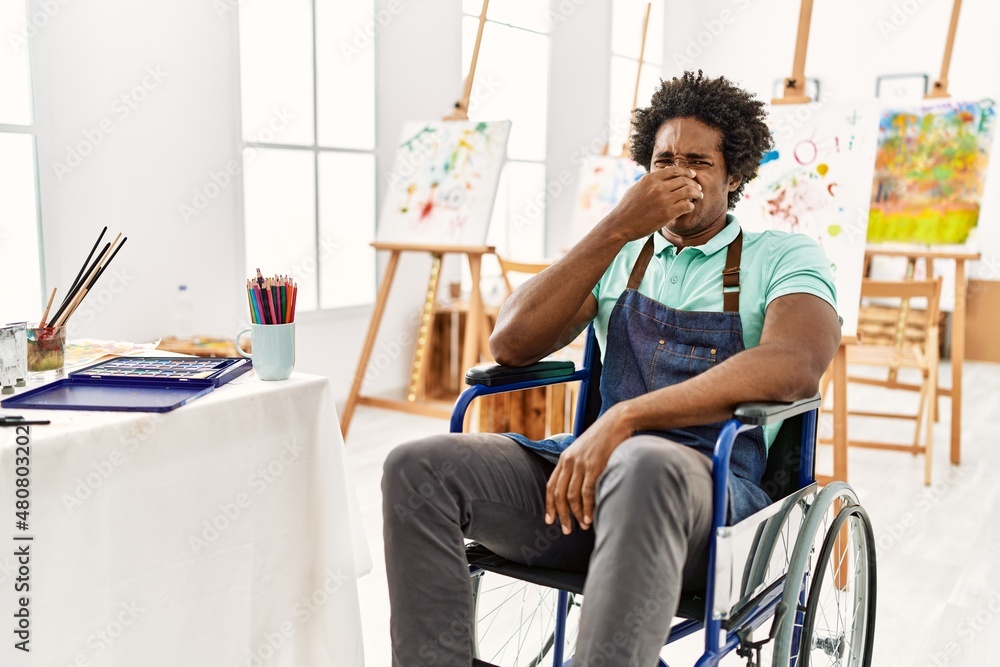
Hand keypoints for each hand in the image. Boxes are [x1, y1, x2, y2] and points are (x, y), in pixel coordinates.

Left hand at [545, 405, 633, 533]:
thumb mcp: (584, 450)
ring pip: (572, 496)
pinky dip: (587, 508)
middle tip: (566, 530)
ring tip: (582, 526)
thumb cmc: (603, 438)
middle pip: (559, 494)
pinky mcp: (594, 466)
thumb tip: (577, 487)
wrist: (617, 422)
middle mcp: (569, 462)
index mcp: (564, 458)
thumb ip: (577, 466)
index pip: (551, 486)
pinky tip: (590, 518)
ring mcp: (581, 464)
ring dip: (576, 514)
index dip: (549, 505)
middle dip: (562, 515)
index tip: (550, 520)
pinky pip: (587, 492)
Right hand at [602, 166, 702, 242]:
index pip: (675, 170)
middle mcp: (658, 187)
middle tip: (698, 188)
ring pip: (689, 191)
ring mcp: (663, 200)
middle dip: (694, 183)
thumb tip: (661, 174)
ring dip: (696, 193)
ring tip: (699, 196)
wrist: (620, 224)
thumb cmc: (626, 208)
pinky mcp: (667, 213)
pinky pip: (687, 205)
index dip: (687, 171)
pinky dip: (691, 206)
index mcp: (650, 178)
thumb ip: (649, 181)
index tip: (692, 175)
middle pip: (684, 180)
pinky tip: (689, 207)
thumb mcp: (636, 188)